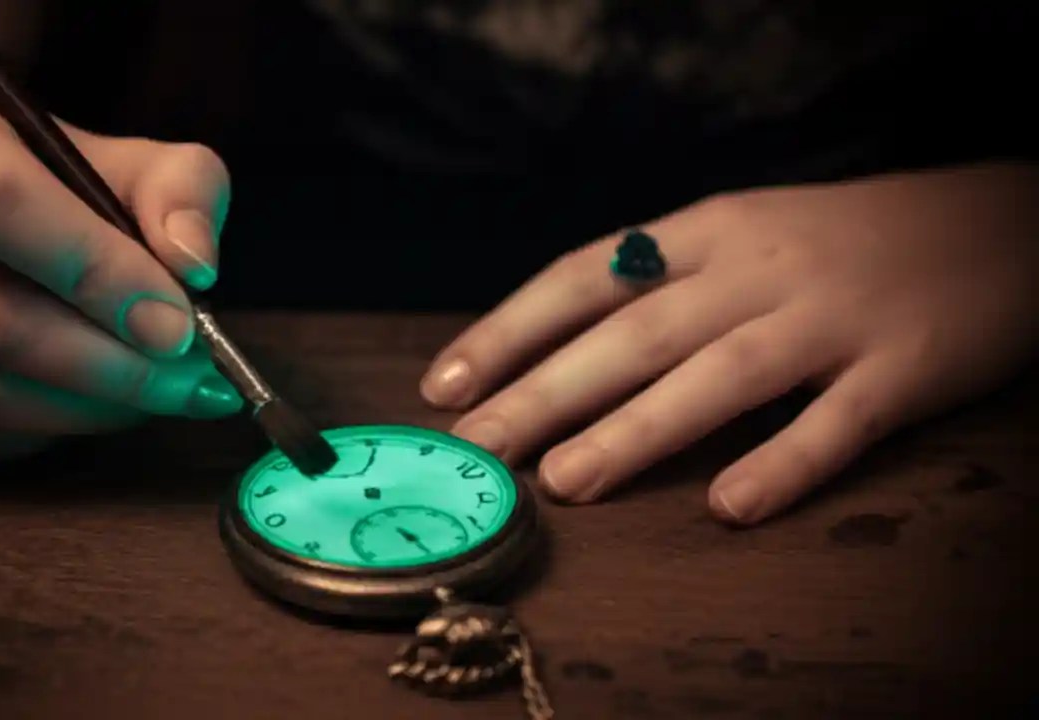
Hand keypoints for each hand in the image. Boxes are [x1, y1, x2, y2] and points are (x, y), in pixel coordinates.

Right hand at [0, 93, 240, 463]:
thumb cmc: (72, 190)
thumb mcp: (142, 166)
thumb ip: (183, 195)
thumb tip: (193, 266)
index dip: (93, 272)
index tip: (176, 325)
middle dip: (105, 365)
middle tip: (182, 382)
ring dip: (79, 409)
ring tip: (150, 398)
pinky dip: (39, 437)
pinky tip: (90, 410)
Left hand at [420, 164, 1038, 523]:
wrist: (993, 218)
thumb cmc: (837, 241)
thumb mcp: (739, 235)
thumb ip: (658, 283)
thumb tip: (555, 351)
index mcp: (704, 232)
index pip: (583, 277)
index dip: (509, 330)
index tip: (445, 385)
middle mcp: (754, 269)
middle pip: (633, 334)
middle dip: (543, 393)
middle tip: (476, 450)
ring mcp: (829, 317)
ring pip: (719, 376)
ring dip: (637, 430)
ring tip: (565, 481)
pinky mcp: (903, 366)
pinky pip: (838, 422)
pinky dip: (785, 464)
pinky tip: (733, 508)